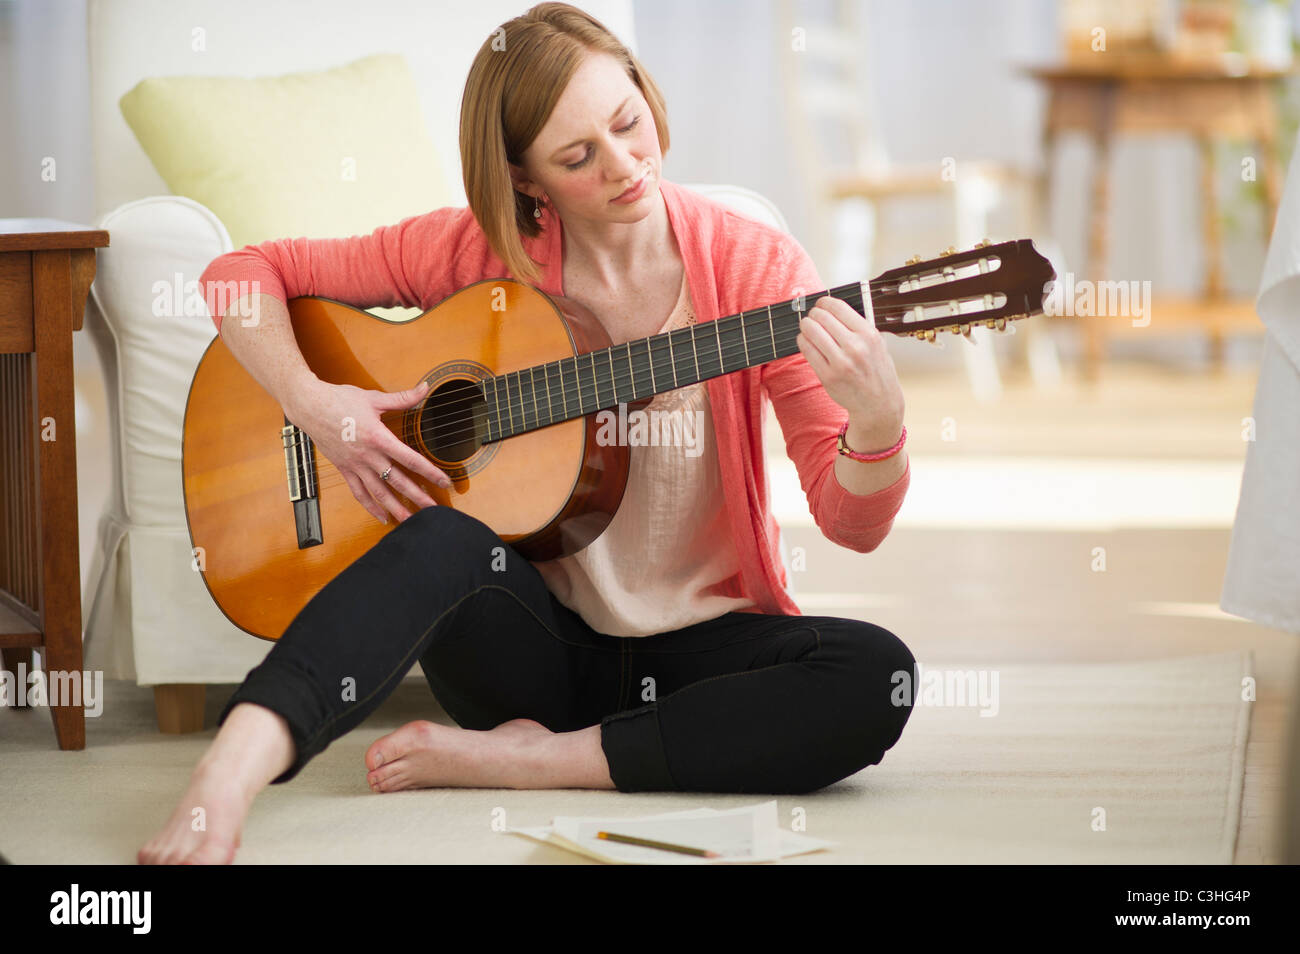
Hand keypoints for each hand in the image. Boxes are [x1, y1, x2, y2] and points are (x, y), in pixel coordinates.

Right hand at [285, 379, 451, 523]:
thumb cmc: (340, 400)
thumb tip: (425, 388)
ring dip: (396, 508)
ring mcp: (355, 465)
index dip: (429, 472)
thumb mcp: (374, 398)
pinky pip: (359, 493)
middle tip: (434, 510)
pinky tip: (383, 517)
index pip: (410, 459)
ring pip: (379, 493)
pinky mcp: (345, 470)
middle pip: (397, 481)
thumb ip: (403, 398)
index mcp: (378, 438)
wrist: (309, 406)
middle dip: (418, 496)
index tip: (444, 482)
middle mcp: (368, 456)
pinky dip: (371, 507)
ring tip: (411, 520)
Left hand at [796, 295, 905, 447]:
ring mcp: (840, 362)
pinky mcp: (828, 376)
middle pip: (821, 317)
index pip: (838, 307)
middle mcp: (855, 347)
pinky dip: (802, 341)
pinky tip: (806, 341)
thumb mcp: (877, 343)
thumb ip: (858, 326)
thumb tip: (831, 307)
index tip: (820, 304)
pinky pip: (807, 350)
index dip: (824, 302)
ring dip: (805, 326)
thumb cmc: (876, 370)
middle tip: (811, 317)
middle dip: (812, 314)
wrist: (879, 404)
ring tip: (807, 328)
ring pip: (811, 331)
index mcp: (869, 334)